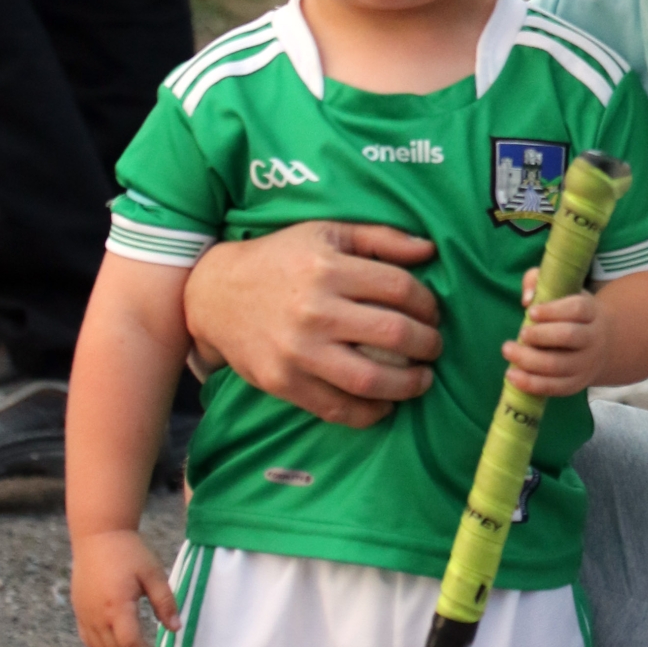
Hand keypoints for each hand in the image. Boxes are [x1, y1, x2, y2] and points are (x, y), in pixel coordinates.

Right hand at [71, 531, 179, 646]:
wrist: (98, 535)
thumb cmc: (129, 551)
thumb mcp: (154, 574)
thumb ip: (165, 602)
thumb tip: (175, 629)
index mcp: (117, 606)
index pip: (131, 645)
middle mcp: (97, 615)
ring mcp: (84, 614)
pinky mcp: (79, 610)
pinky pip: (89, 640)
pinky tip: (119, 646)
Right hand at [183, 222, 442, 427]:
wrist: (214, 294)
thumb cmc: (281, 260)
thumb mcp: (327, 233)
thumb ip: (381, 238)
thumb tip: (430, 250)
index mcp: (328, 267)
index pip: (401, 289)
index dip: (429, 305)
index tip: (432, 314)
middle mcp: (314, 310)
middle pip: (395, 334)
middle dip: (428, 344)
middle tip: (433, 347)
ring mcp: (298, 350)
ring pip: (371, 379)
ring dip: (410, 385)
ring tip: (421, 379)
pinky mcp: (283, 382)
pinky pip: (338, 409)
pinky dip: (371, 413)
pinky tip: (385, 405)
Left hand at [501, 268, 614, 396]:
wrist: (602, 343)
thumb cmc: (569, 313)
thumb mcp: (561, 291)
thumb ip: (538, 281)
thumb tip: (526, 299)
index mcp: (592, 312)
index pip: (577, 309)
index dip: (553, 310)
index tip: (531, 311)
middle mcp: (593, 338)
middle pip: (569, 337)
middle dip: (541, 336)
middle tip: (521, 333)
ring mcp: (587, 364)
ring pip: (560, 366)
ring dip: (530, 361)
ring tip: (507, 350)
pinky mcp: (577, 384)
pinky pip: (555, 388)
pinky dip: (532, 384)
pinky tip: (512, 375)